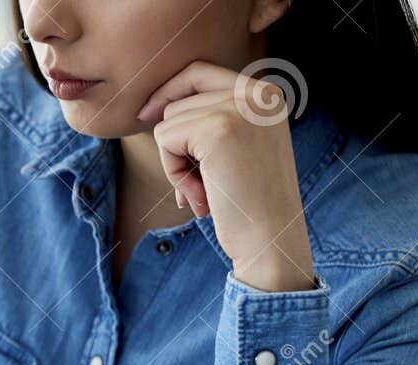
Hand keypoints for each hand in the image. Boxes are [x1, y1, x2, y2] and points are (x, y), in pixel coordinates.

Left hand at [137, 61, 316, 293]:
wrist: (271, 241)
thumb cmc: (249, 205)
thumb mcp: (239, 150)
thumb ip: (212, 121)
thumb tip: (156, 109)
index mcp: (267, 94)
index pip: (199, 71)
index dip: (168, 91)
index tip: (146, 115)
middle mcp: (259, 93)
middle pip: (179, 99)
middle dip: (177, 145)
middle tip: (197, 184)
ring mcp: (240, 108)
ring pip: (169, 122)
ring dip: (176, 164)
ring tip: (205, 193)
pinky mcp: (218, 129)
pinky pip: (165, 139)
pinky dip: (173, 172)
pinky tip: (201, 196)